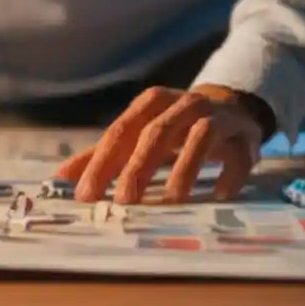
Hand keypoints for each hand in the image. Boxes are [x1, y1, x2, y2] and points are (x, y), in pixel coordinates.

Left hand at [56, 85, 268, 203]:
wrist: (230, 107)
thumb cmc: (173, 127)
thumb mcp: (138, 134)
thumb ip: (102, 155)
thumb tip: (60, 179)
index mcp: (150, 104)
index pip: (120, 132)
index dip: (101, 163)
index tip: (86, 195)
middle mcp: (182, 105)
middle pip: (156, 133)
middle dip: (138, 167)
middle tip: (124, 201)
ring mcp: (216, 117)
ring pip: (199, 137)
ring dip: (185, 169)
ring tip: (173, 200)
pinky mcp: (243, 134)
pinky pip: (238, 153)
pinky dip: (230, 172)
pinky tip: (221, 194)